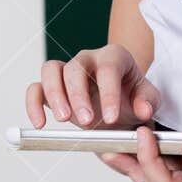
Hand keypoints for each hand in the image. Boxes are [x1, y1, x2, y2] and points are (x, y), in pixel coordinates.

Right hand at [24, 43, 158, 129]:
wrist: (119, 107)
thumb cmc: (133, 98)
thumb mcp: (149, 100)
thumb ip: (149, 102)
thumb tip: (143, 109)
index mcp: (115, 57)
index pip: (109, 68)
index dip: (109, 93)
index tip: (111, 118)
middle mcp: (88, 59)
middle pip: (76, 67)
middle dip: (79, 95)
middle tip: (87, 121)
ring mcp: (67, 71)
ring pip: (51, 70)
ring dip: (54, 95)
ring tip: (64, 119)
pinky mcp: (50, 87)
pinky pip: (35, 88)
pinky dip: (33, 104)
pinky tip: (40, 124)